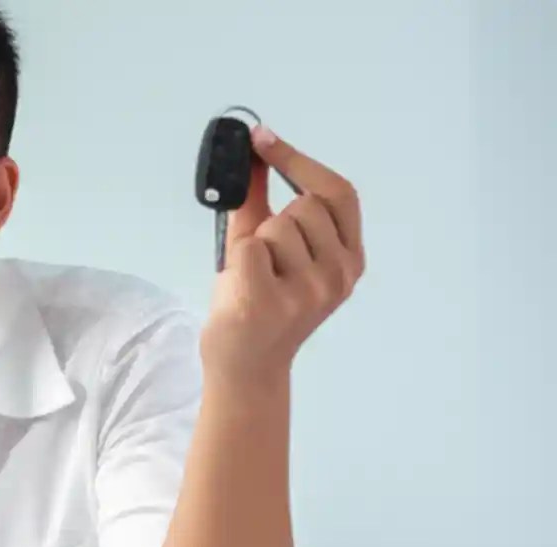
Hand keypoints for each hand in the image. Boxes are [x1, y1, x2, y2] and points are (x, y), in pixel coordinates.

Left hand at [201, 125, 365, 384]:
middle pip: (305, 205)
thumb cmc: (258, 304)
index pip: (339, 193)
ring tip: (255, 279)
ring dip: (255, 245)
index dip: (300, 161)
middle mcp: (340, 275)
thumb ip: (262, 200)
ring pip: (276, 226)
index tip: (263, 139)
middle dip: (275, 220)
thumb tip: (252, 151)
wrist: (245, 368)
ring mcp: (311, 292)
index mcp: (349, 259)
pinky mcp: (273, 303)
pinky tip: (243, 289)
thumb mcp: (266, 248)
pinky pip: (249, 249)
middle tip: (265, 259)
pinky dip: (237, 262)